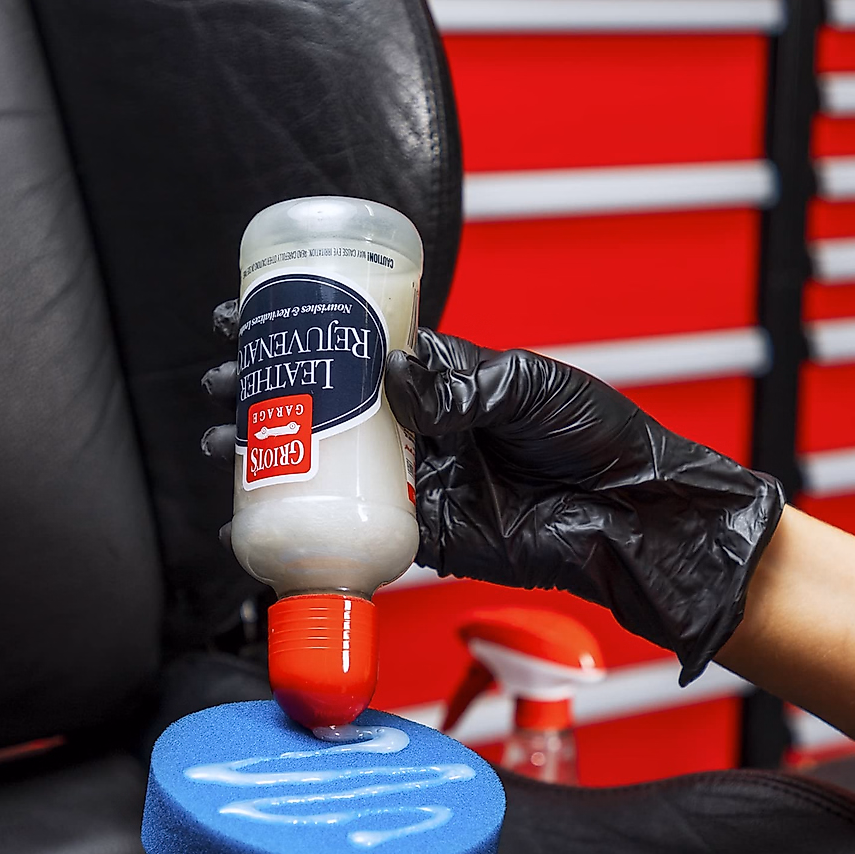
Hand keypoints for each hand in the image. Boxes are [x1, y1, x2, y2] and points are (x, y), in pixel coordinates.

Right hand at [201, 321, 782, 682]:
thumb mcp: (531, 387)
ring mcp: (422, 480)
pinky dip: (310, 525)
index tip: (255, 319)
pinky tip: (259, 513)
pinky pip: (358, 529)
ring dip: (275, 454)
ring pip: (333, 466)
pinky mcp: (427, 534)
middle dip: (272, 392)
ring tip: (224, 444)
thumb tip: (392, 374)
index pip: (363, 347)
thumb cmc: (599, 438)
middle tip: (222, 386)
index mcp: (451, 378)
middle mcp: (427, 427)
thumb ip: (463, 384)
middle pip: (333, 406)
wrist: (632, 516)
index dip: (309, 334)